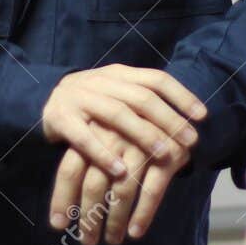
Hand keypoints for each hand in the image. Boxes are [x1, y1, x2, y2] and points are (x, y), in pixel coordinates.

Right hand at [41, 64, 206, 179]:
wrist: (42, 98)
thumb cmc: (92, 103)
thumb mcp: (117, 93)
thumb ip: (144, 102)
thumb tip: (189, 121)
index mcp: (119, 74)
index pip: (156, 79)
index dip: (181, 95)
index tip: (203, 116)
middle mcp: (101, 81)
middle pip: (141, 97)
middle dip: (169, 120)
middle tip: (190, 142)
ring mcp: (80, 98)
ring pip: (117, 114)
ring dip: (143, 135)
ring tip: (164, 155)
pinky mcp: (60, 118)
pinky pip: (84, 137)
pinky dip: (103, 153)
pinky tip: (121, 170)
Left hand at [50, 139, 181, 244]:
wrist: (174, 107)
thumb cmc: (128, 126)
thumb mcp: (101, 131)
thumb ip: (82, 157)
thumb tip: (62, 201)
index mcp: (92, 130)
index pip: (70, 169)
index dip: (62, 199)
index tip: (58, 225)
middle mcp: (114, 135)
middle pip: (94, 184)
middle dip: (89, 218)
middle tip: (88, 241)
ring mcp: (141, 145)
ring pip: (122, 191)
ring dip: (115, 221)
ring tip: (112, 239)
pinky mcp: (168, 155)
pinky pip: (152, 191)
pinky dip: (143, 214)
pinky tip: (135, 232)